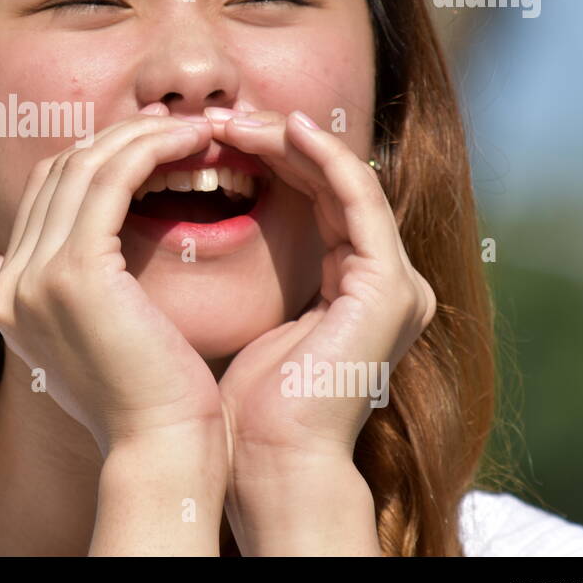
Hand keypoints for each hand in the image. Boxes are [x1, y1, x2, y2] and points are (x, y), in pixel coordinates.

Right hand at [0, 106, 225, 457]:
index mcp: (7, 298)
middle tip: (171, 125)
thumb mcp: (78, 342)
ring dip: (140, 136)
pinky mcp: (75, 272)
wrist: (160, 450)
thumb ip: (42, 301)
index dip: (93, 161)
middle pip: (57, 174)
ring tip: (191, 129)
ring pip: (83, 167)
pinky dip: (151, 150)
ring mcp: (34, 276)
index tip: (147, 144)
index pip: (43, 199)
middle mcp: (9, 283)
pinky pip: (112, 180)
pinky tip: (190, 143)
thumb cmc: (145, 402)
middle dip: (116, 139)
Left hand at [207, 107, 436, 466]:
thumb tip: (187, 227)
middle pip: (329, 183)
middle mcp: (384, 281)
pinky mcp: (390, 286)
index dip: (267, 159)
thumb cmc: (244, 405)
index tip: (207, 140)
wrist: (269, 461)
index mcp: (353, 289)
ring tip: (235, 121)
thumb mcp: (242, 318)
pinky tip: (281, 130)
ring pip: (344, 179)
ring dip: (289, 141)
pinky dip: (322, 157)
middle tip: (217, 120)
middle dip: (273, 142)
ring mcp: (395, 283)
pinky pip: (357, 197)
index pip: (313, 198)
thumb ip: (245, 273)